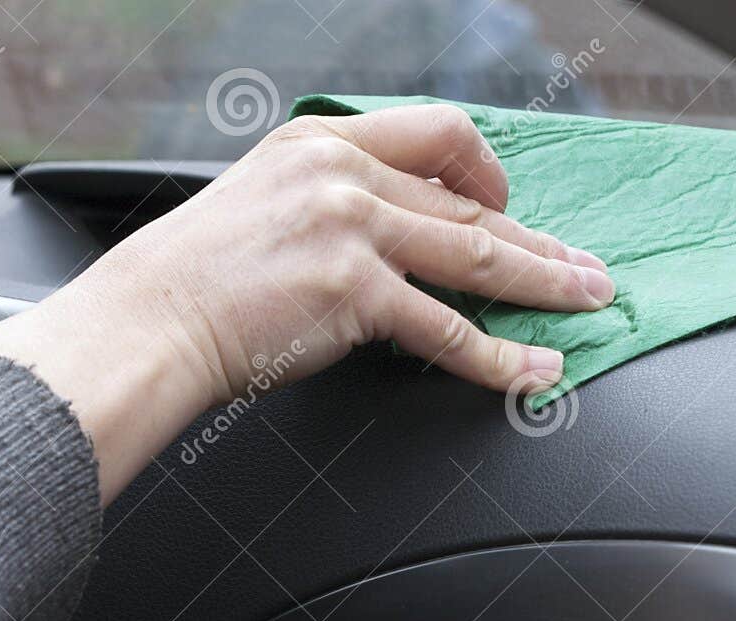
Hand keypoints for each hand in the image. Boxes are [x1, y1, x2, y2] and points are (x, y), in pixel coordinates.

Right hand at [0, 104, 612, 500]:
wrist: (147, 320)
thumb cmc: (194, 278)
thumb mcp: (262, 203)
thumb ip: (329, 202)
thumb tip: (393, 234)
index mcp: (323, 141)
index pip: (436, 134)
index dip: (487, 172)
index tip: (507, 206)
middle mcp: (343, 174)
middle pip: (469, 202)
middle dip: (538, 241)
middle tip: (586, 268)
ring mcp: (351, 229)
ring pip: (475, 257)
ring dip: (542, 284)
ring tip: (587, 305)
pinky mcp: (353, 291)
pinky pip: (447, 328)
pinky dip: (499, 356)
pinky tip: (533, 370)